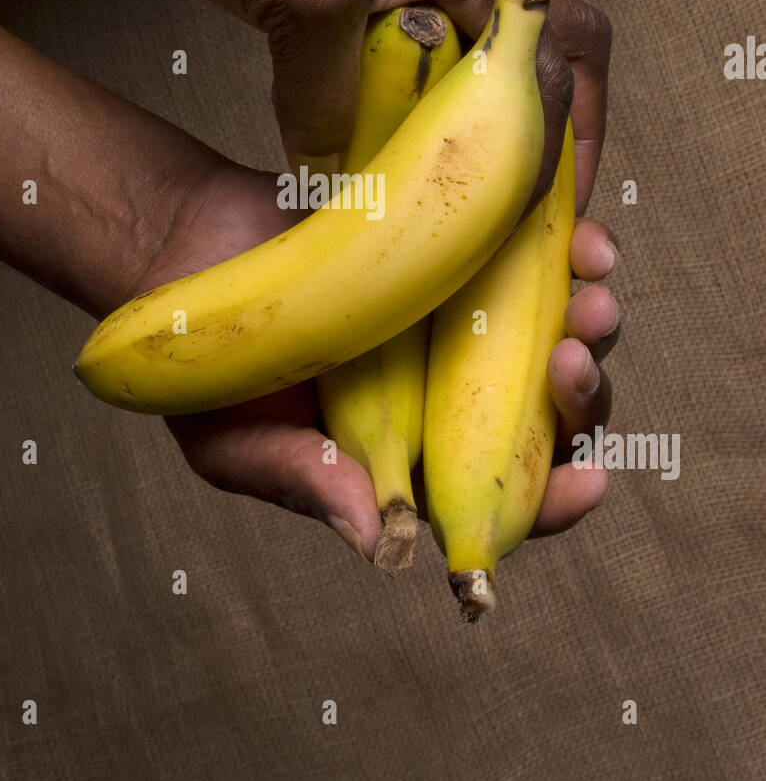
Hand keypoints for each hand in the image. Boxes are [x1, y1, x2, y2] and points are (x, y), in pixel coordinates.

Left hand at [116, 0, 609, 208]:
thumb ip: (331, 98)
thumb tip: (330, 182)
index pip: (557, 62)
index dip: (570, 139)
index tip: (556, 213)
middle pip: (518, 83)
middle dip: (523, 154)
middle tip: (507, 229)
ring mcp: (390, 4)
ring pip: (438, 99)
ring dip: (439, 158)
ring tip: (438, 230)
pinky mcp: (330, 21)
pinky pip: (369, 98)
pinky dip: (372, 145)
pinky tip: (363, 191)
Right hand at [133, 157, 615, 563]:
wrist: (185, 242)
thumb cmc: (205, 359)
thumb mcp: (232, 439)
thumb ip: (304, 482)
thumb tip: (380, 541)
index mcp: (407, 458)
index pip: (498, 501)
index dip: (552, 502)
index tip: (584, 482)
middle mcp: (447, 395)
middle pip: (549, 418)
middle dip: (582, 399)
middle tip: (571, 361)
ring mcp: (460, 321)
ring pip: (558, 335)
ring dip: (595, 326)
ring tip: (591, 297)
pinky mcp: (462, 250)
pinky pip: (536, 257)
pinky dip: (574, 251)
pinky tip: (582, 239)